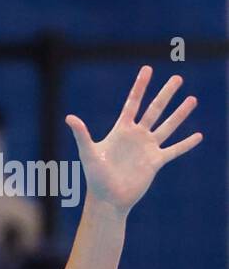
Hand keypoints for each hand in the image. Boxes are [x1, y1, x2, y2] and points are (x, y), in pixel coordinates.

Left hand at [66, 66, 201, 213]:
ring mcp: (147, 148)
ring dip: (180, 114)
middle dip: (166, 94)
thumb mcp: (88, 153)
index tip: (148, 69)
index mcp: (121, 130)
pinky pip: (174, 150)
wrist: (108, 199)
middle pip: (154, 109)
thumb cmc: (95, 177)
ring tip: (192, 99)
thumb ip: (81, 135)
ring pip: (168, 126)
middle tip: (178, 78)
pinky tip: (198, 135)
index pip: (133, 103)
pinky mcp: (155, 162)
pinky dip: (186, 144)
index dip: (140, 86)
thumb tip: (69, 118)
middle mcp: (136, 136)